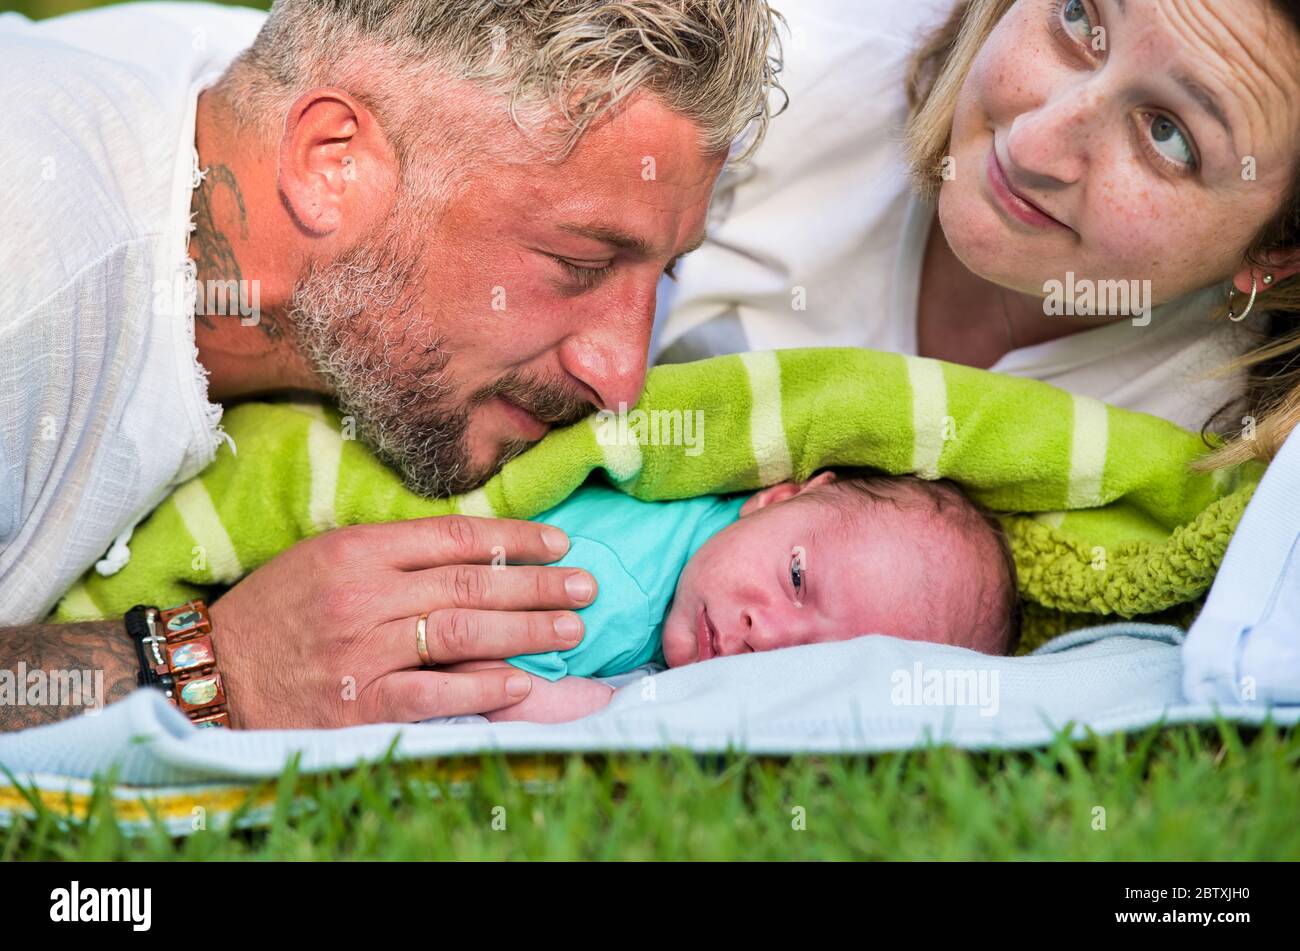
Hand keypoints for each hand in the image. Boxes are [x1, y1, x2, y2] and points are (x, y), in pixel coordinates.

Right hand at [205, 516, 596, 727]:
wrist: (215, 676)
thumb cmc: (276, 612)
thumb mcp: (326, 557)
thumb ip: (394, 552)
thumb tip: (476, 550)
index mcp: (357, 551)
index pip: (455, 536)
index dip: (514, 539)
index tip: (558, 542)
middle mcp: (363, 596)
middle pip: (470, 584)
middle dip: (538, 584)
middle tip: (587, 585)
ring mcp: (363, 651)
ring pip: (462, 633)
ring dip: (525, 631)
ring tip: (571, 627)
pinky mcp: (360, 705)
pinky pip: (434, 694)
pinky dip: (482, 689)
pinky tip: (522, 681)